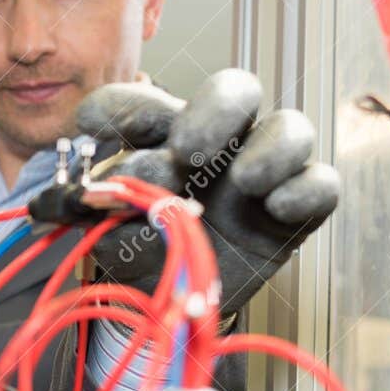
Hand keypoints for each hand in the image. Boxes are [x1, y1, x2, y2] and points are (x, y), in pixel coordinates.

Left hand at [74, 69, 340, 316]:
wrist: (178, 300)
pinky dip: (304, 190)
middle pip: (235, 91)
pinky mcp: (294, 209)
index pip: (143, 101)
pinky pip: (321, 185)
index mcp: (163, 135)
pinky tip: (277, 207)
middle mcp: (219, 141)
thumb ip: (95, 213)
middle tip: (186, 151)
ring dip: (269, 149)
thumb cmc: (144, 248)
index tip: (92, 127)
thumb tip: (68, 203)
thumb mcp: (109, 231)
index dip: (121, 107)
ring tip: (243, 182)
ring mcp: (262, 171)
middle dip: (213, 112)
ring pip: (291, 128)